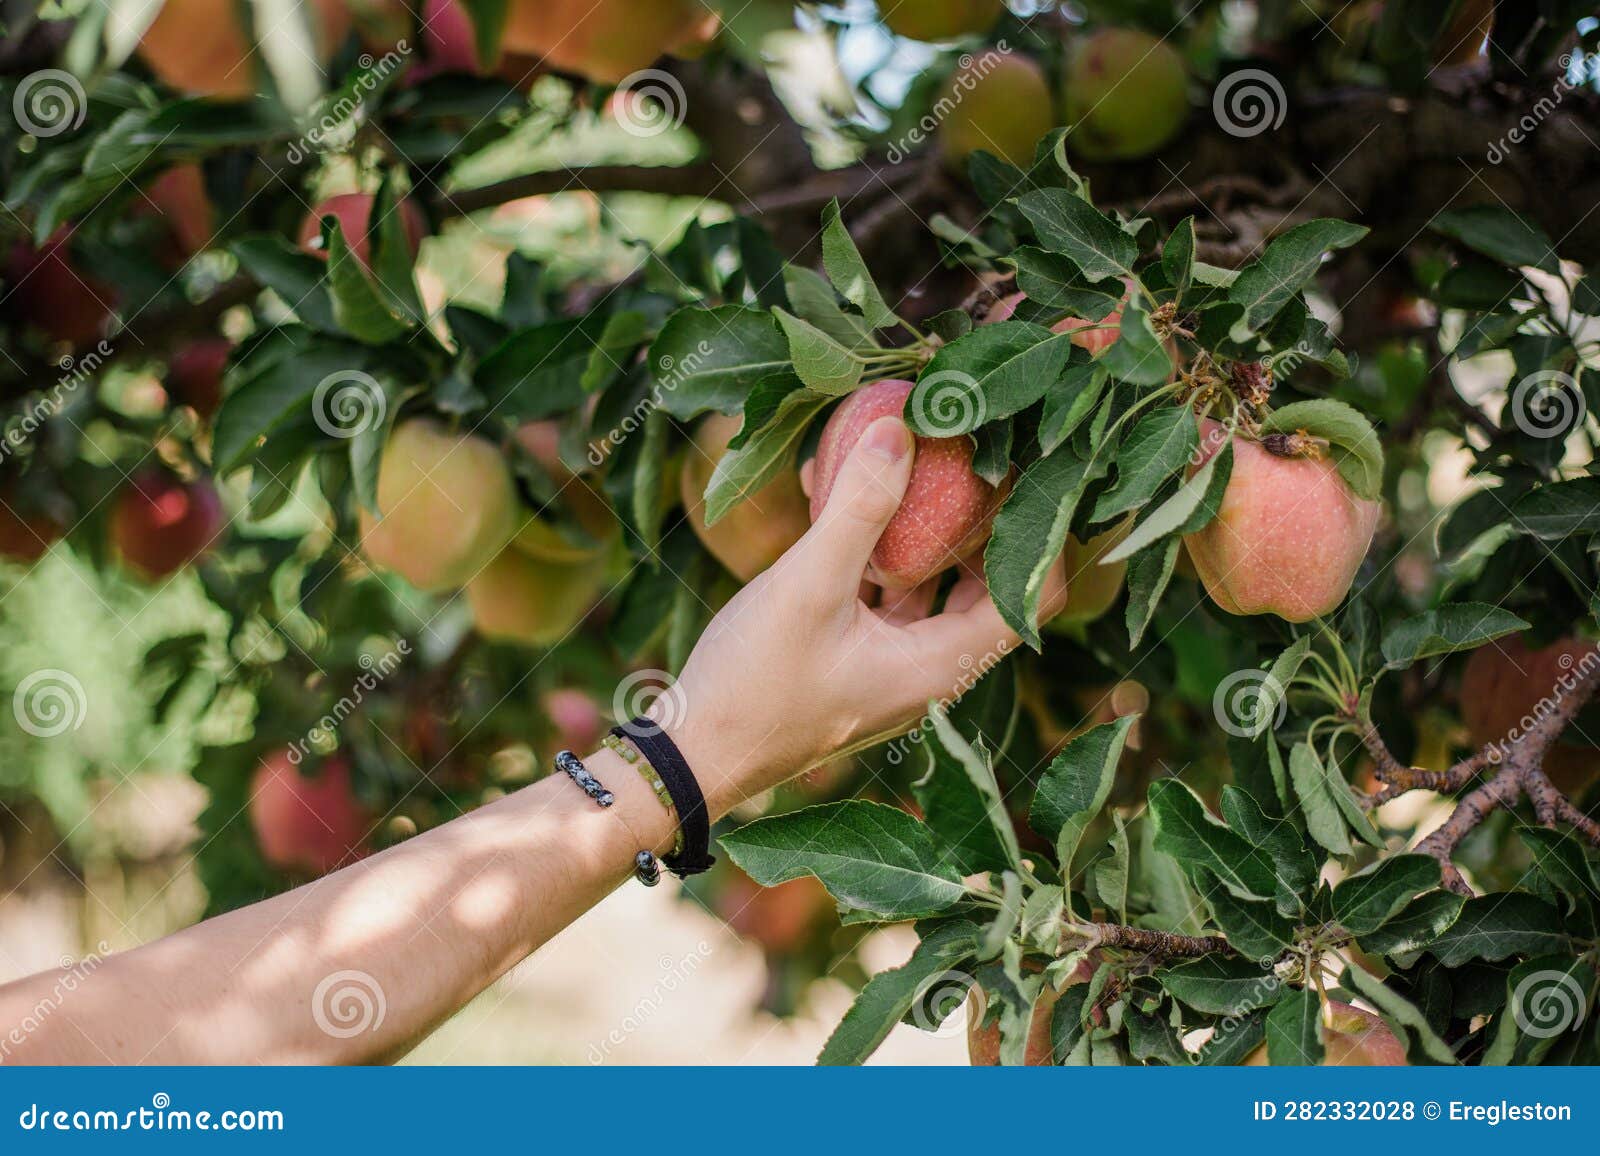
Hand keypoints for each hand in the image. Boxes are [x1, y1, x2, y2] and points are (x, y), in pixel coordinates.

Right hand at [655, 415, 1063, 815]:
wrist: (694, 756)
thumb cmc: (755, 685)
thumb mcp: (809, 586)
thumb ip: (858, 509)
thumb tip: (901, 429)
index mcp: (942, 664)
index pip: (1035, 598)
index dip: (1038, 535)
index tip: (1017, 474)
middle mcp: (930, 668)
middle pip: (988, 584)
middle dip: (980, 519)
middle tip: (967, 453)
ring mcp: (892, 664)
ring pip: (933, 585)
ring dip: (922, 528)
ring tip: (904, 460)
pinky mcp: (854, 657)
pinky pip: (884, 593)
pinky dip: (875, 548)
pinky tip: (838, 494)